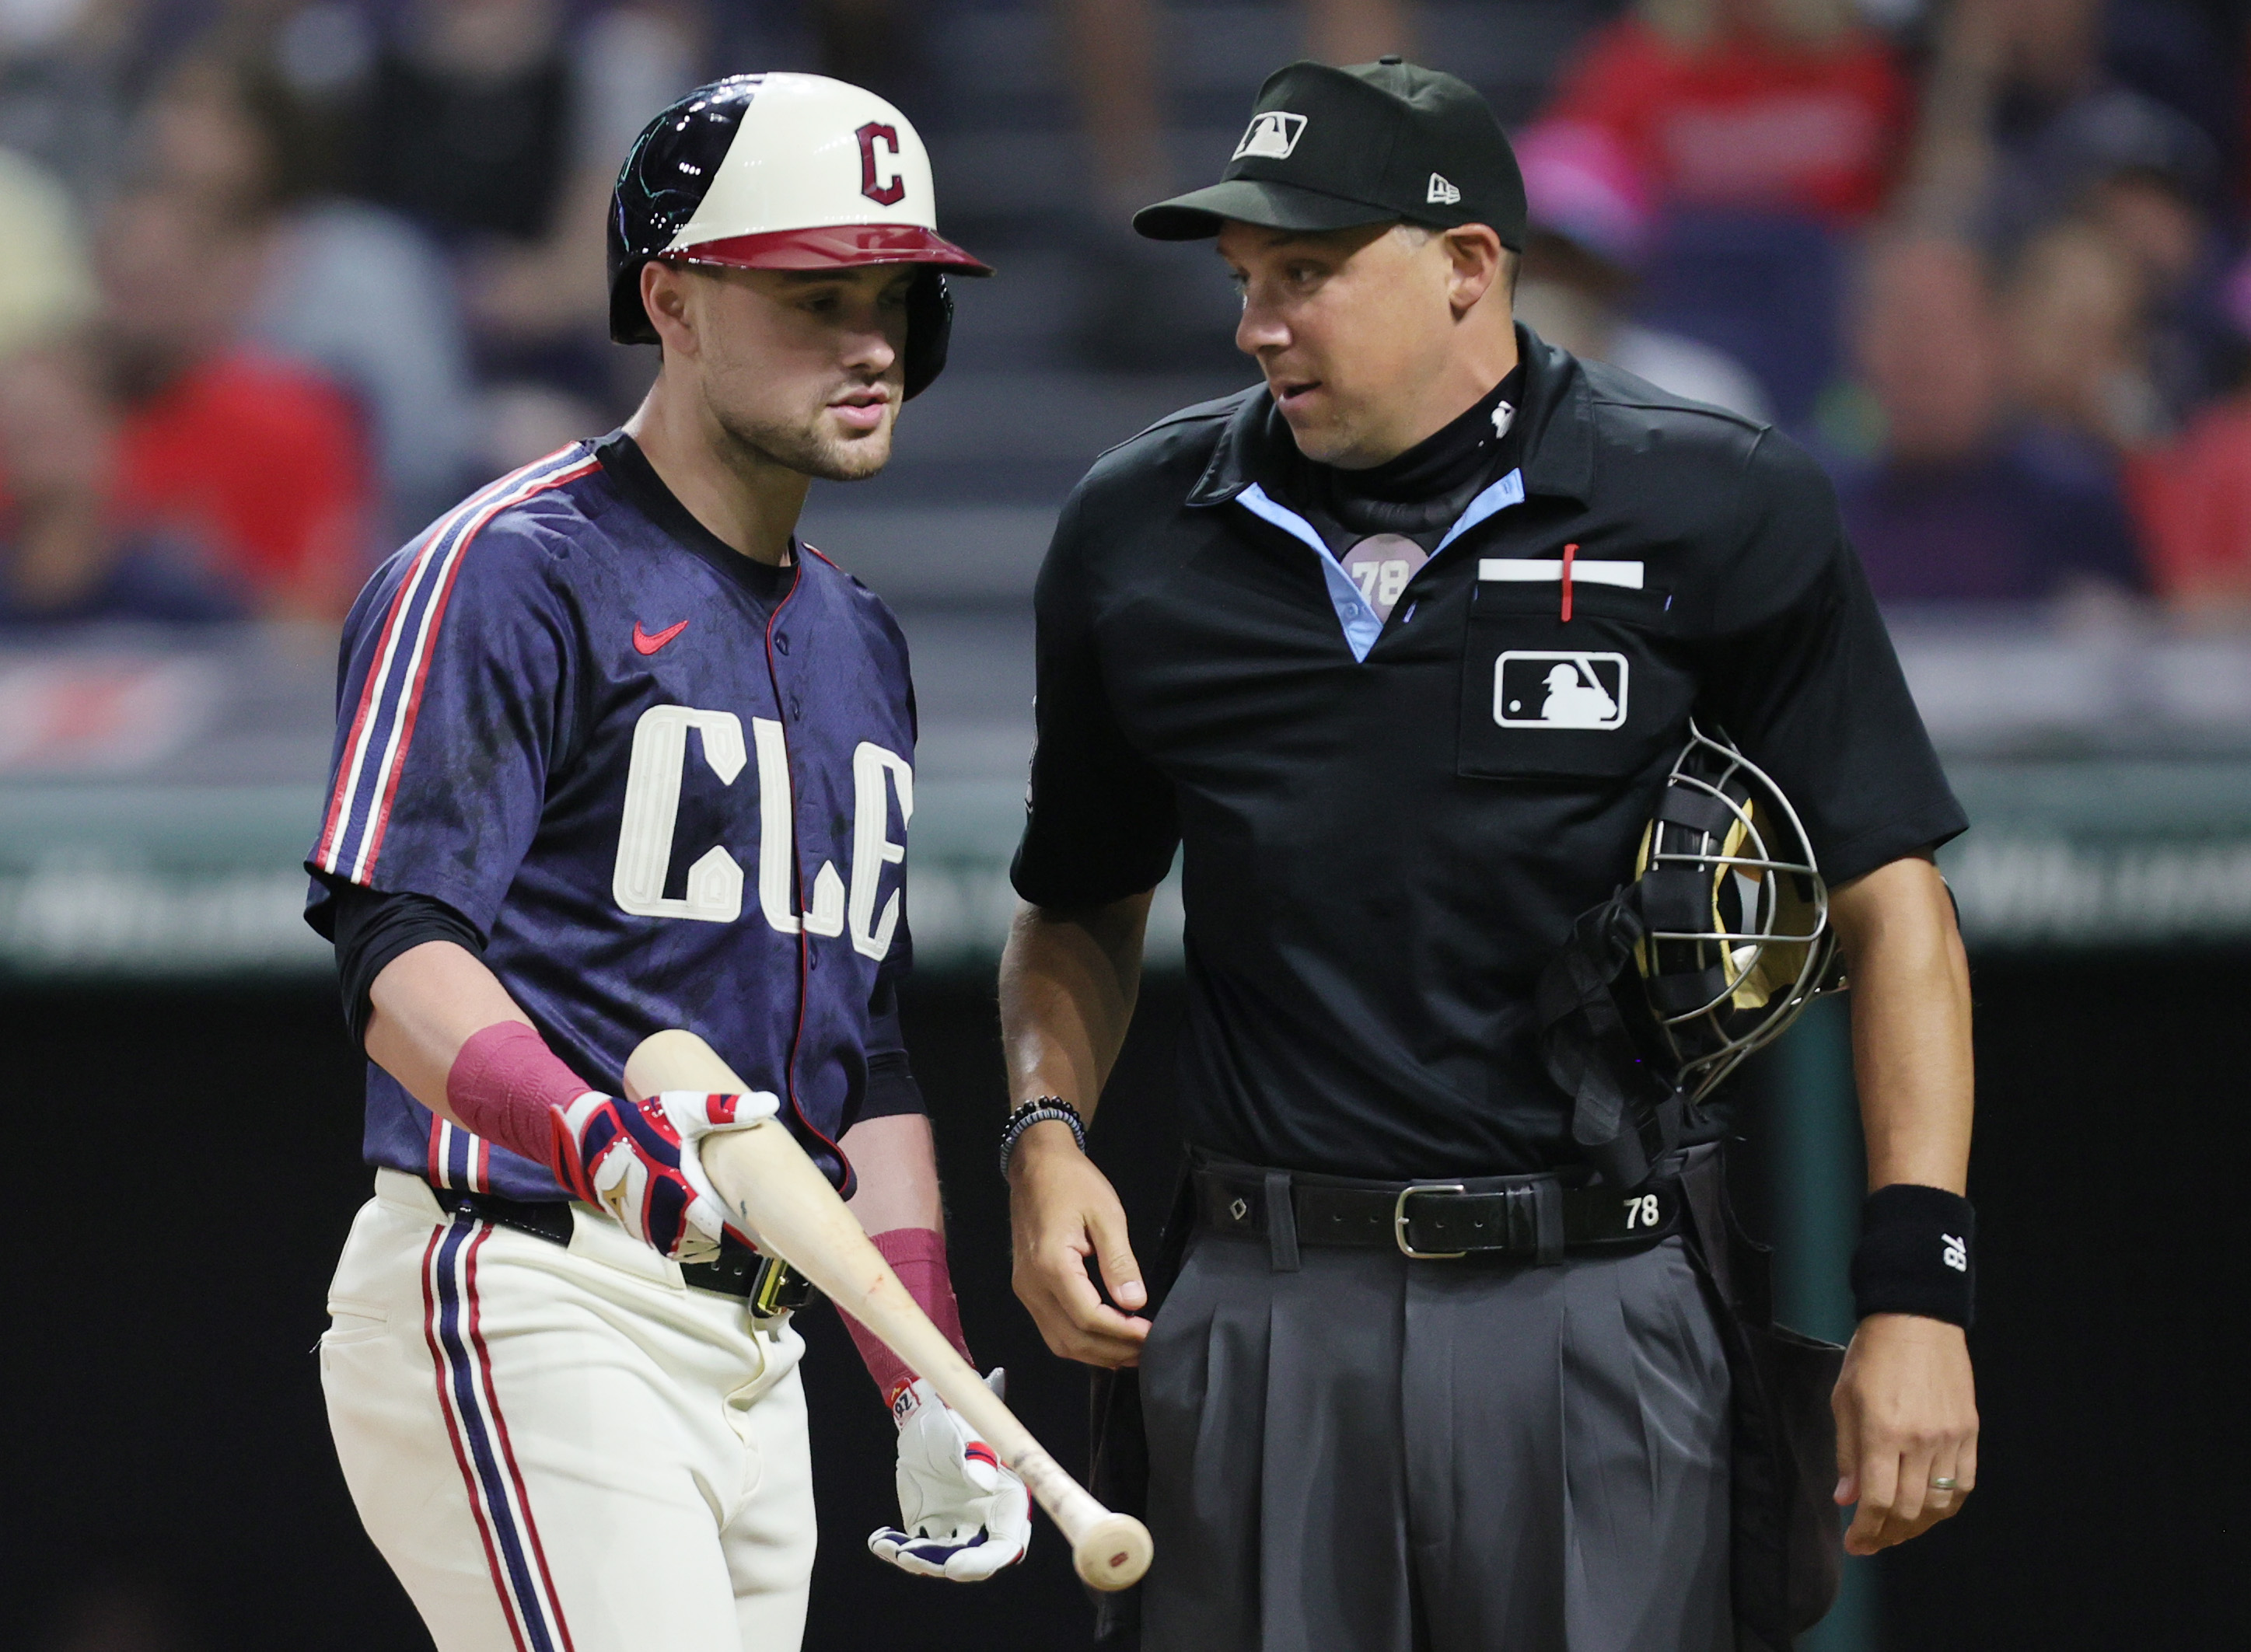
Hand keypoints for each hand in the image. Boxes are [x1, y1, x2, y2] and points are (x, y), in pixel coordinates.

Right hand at [550, 1088, 777, 1263]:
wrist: (591, 1140)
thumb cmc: (641, 1124)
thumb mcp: (682, 1110)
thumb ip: (725, 1109)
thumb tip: (769, 1103)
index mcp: (679, 1192)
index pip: (722, 1226)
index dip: (747, 1233)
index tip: (770, 1233)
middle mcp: (662, 1218)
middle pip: (710, 1241)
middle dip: (735, 1237)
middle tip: (762, 1232)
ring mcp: (648, 1229)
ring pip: (692, 1248)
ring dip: (713, 1241)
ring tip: (738, 1230)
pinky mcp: (639, 1232)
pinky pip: (674, 1247)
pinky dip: (692, 1243)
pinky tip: (708, 1231)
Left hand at [868, 1372, 1031, 1581]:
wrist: (927, 1420)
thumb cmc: (955, 1423)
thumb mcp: (965, 1436)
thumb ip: (977, 1457)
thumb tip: (985, 1483)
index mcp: (1007, 1503)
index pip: (1005, 1547)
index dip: (982, 1562)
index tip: (952, 1567)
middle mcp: (987, 1523)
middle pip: (972, 1563)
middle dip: (941, 1565)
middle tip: (908, 1555)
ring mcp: (958, 1530)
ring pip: (941, 1562)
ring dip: (915, 1560)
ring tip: (888, 1545)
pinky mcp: (930, 1530)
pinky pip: (917, 1550)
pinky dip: (897, 1551)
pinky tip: (879, 1540)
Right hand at [1008, 1121, 1148, 1366]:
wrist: (1035, 1165)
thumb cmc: (1073, 1183)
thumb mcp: (1106, 1214)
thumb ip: (1119, 1261)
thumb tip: (1135, 1303)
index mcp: (1051, 1265)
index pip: (1089, 1317)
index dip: (1122, 1333)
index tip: (1153, 1335)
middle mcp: (1032, 1286)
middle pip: (1072, 1338)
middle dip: (1113, 1351)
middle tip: (1148, 1349)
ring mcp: (1025, 1290)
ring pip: (1059, 1341)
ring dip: (1096, 1354)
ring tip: (1132, 1351)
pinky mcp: (1028, 1289)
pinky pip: (1052, 1329)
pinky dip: (1080, 1342)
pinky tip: (1105, 1341)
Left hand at [1833, 1312, 1978, 1554]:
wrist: (1917, 1319)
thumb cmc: (1872, 1354)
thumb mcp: (1844, 1399)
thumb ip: (1847, 1453)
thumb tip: (1846, 1499)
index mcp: (1882, 1432)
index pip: (1877, 1501)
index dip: (1866, 1531)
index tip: (1855, 1544)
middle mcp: (1920, 1441)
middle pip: (1909, 1510)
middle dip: (1888, 1534)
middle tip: (1872, 1541)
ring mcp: (1950, 1438)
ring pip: (1940, 1504)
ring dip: (1918, 1526)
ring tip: (1898, 1530)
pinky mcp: (1970, 1432)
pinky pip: (1964, 1484)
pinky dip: (1948, 1506)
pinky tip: (1931, 1512)